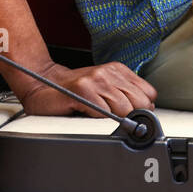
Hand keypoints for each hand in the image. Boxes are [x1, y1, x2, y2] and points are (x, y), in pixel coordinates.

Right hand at [19, 60, 156, 117]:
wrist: (44, 85)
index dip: (142, 108)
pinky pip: (104, 114)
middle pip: (140, 103)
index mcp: (118, 70)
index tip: (131, 114)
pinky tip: (88, 114)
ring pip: (123, 109)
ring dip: (113, 119)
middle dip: (130, 115)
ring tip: (98, 114)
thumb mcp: (105, 88)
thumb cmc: (75, 91)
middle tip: (113, 117)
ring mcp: (95, 79)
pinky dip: (98, 120)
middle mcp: (108, 72)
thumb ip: (125, 95)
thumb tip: (147, 111)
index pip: (149, 93)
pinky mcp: (83, 90)